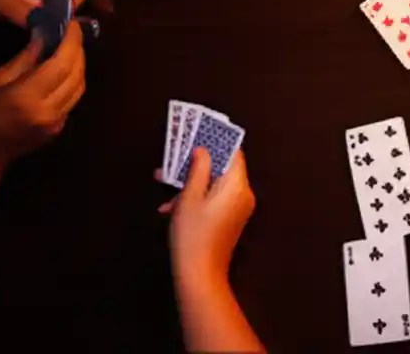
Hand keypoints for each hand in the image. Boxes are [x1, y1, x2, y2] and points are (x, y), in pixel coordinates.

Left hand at [0, 0, 85, 27]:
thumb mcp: (3, 1)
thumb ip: (30, 16)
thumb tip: (53, 35)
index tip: (65, 19)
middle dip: (67, 9)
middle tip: (56, 26)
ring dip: (56, 13)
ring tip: (46, 27)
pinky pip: (47, 2)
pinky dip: (45, 13)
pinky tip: (35, 24)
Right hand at [0, 25, 85, 172]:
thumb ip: (26, 59)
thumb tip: (46, 35)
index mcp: (29, 97)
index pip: (62, 64)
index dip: (72, 41)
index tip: (72, 23)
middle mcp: (50, 111)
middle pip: (77, 74)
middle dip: (78, 50)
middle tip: (72, 32)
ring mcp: (58, 122)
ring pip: (80, 87)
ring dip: (79, 65)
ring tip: (69, 46)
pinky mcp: (59, 128)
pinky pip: (73, 99)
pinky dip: (73, 80)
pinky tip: (63, 69)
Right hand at [161, 149, 255, 286]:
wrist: (200, 275)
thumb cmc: (193, 236)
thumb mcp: (190, 198)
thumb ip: (198, 169)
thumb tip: (203, 151)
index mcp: (238, 186)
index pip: (233, 153)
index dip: (216, 141)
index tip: (199, 134)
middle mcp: (244, 195)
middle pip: (222, 169)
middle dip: (195, 166)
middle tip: (173, 162)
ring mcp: (239, 208)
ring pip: (215, 185)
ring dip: (191, 185)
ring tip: (166, 189)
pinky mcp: (231, 219)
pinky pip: (215, 200)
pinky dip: (196, 199)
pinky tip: (172, 208)